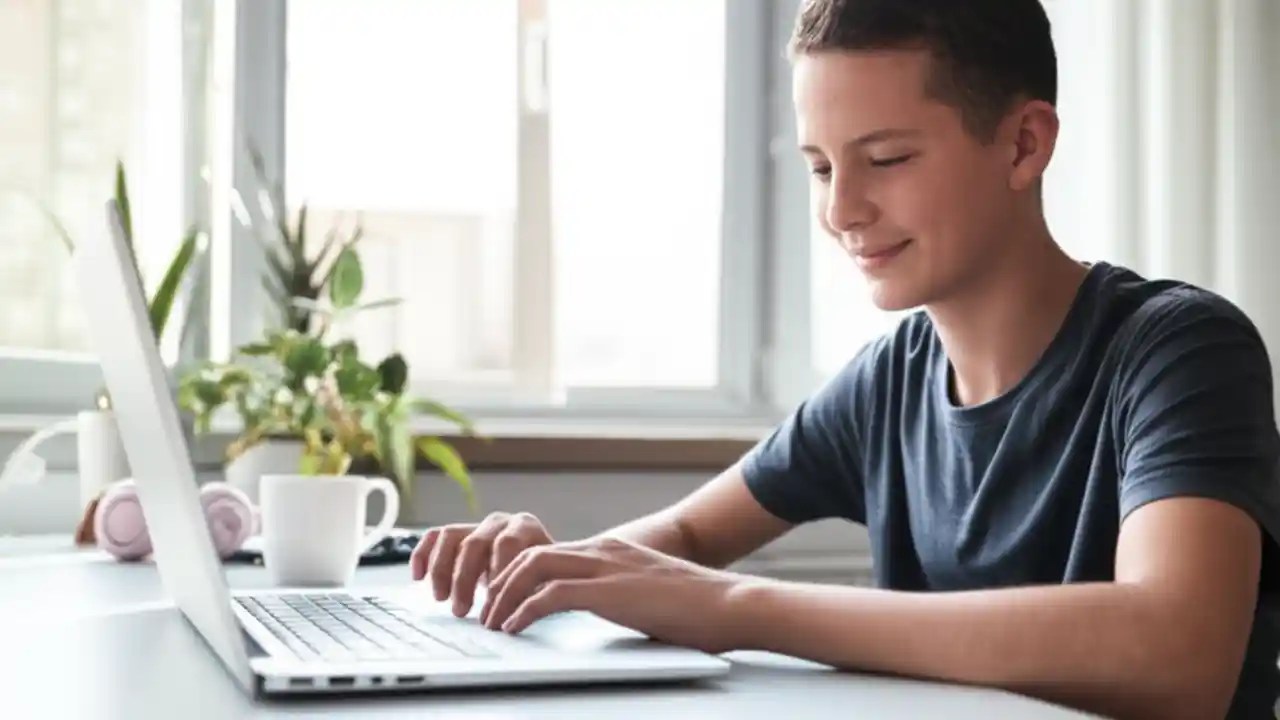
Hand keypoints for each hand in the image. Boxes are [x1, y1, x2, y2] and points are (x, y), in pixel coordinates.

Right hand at [410, 511, 553, 617]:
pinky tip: (418, 577)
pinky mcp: (458, 533)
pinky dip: (423, 554)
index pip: (507, 545)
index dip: (497, 575)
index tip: (491, 606)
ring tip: (441, 599)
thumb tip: (519, 613)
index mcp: (526, 528)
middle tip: (461, 611)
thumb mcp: (546, 582)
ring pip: (451, 537)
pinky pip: (434, 536)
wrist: (539, 568)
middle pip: (475, 543)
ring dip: (442, 569)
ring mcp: (478, 525)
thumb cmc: (543, 579)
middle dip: (465, 579)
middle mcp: (501, 522)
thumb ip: (535, 591)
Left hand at [480, 535, 751, 653]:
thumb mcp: (649, 595)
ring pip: (533, 566)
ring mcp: (606, 566)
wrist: (731, 604)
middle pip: (531, 553)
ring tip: (492, 621)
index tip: (502, 598)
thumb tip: (603, 618)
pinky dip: (524, 609)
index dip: (518, 574)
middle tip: (484, 609)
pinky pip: (550, 593)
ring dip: (504, 594)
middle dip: (500, 581)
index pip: (550, 550)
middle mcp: (604, 550)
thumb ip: (621, 596)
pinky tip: (515, 626)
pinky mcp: (609, 590)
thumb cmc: (699, 609)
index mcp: (613, 549)